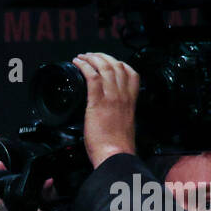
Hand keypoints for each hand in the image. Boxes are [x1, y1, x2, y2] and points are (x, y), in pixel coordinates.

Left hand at [73, 52, 137, 168]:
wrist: (115, 155)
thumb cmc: (117, 147)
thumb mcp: (124, 127)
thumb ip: (119, 117)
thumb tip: (109, 116)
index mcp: (131, 102)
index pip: (132, 74)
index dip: (121, 64)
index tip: (111, 62)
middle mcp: (123, 97)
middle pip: (117, 67)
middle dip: (103, 57)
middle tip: (91, 55)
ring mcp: (111, 98)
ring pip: (104, 68)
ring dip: (92, 59)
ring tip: (82, 56)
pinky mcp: (98, 103)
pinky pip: (92, 78)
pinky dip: (84, 67)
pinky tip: (78, 63)